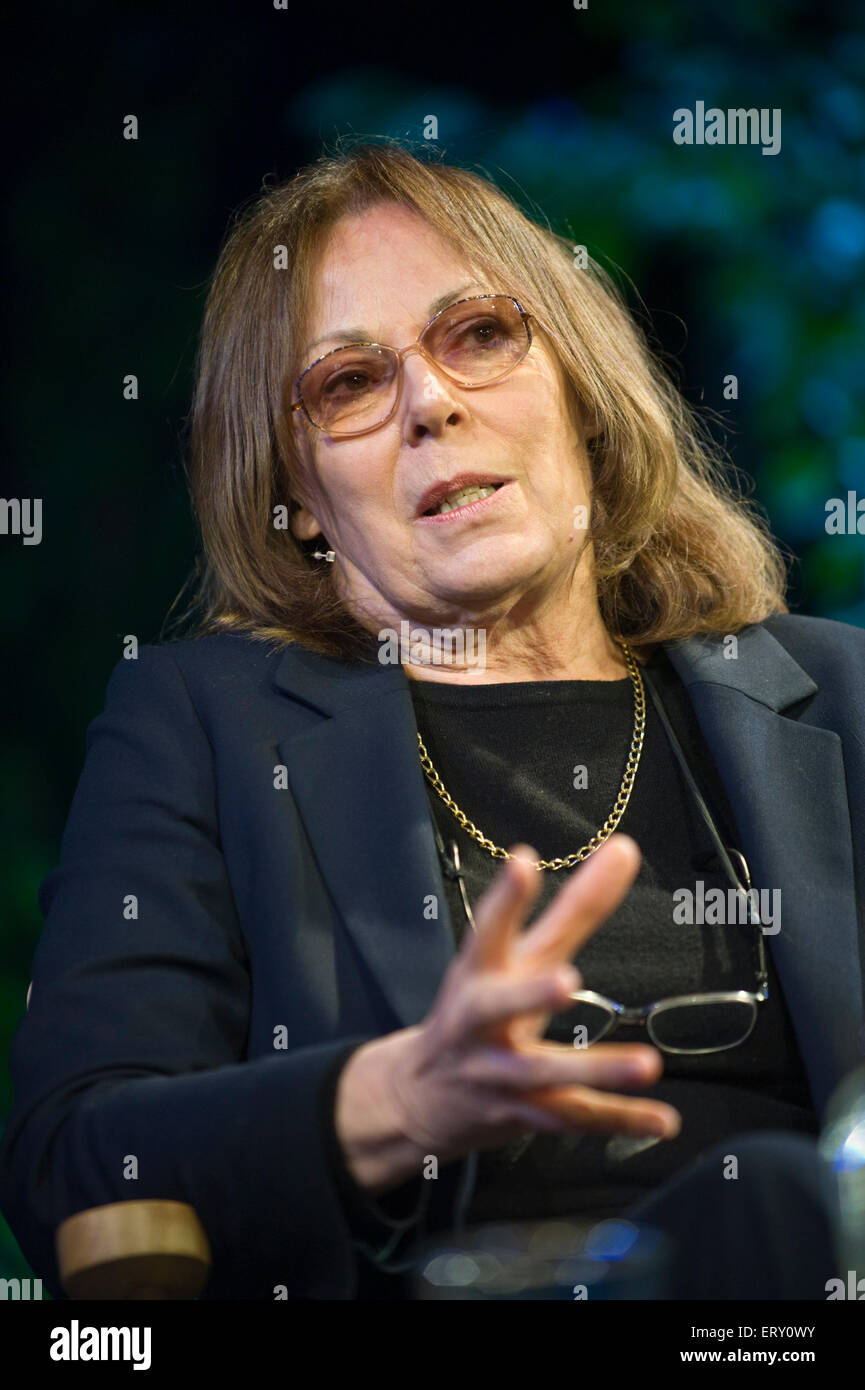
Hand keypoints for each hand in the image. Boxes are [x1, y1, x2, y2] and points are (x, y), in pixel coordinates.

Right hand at [335, 834, 680, 1192]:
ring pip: (544, 1074)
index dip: (505, 897)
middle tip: (564, 979)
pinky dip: (618, 1120)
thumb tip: (625, 850)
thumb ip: (574, 907)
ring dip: (595, 1070)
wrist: (417, 1095)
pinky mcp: (520, 1113)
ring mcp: (497, 1073)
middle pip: (498, 1006)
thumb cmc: (476, 1010)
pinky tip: (661, 1120)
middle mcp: (480, 1021)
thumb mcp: (515, 956)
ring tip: (646, 1063)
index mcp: (478, 972)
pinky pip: (573, 1118)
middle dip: (529, 994)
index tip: (523, 862)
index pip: (488, 929)